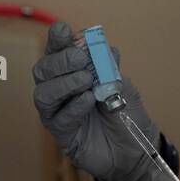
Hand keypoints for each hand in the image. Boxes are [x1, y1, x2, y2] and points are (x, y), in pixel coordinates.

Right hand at [32, 20, 160, 180]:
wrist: (136, 150)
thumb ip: (110, 68)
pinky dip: (73, 106)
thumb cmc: (127, 115)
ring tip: (86, 81)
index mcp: (73, 72)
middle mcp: (60, 90)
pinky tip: (89, 100)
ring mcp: (58, 112)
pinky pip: (58, 118)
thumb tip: (104, 48)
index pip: (57, 52)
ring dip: (64, 83)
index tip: (63, 31)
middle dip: (60, 61)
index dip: (57, 40)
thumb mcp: (123, 86)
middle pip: (43, 70)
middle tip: (81, 59)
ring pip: (43, 93)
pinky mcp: (62, 134)